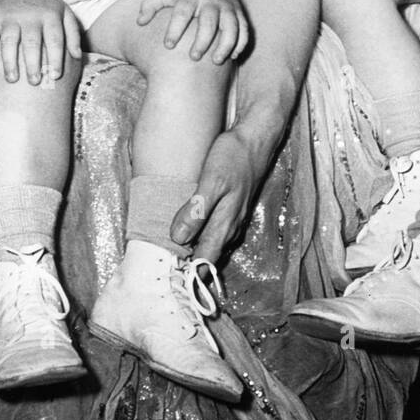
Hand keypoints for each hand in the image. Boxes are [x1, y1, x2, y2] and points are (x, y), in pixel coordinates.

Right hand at [0, 0, 81, 84]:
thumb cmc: (47, 6)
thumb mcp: (66, 14)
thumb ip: (73, 35)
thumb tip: (77, 57)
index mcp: (51, 16)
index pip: (55, 39)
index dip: (55, 58)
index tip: (55, 76)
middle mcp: (31, 16)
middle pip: (32, 42)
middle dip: (33, 64)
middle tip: (35, 82)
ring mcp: (11, 17)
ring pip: (9, 40)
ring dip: (10, 61)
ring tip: (12, 79)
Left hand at [136, 0, 248, 62]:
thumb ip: (150, 5)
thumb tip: (140, 22)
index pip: (182, 12)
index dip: (175, 29)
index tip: (168, 45)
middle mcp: (210, 1)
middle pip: (209, 21)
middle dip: (202, 41)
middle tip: (193, 58)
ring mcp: (227, 7)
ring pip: (231, 26)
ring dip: (225, 44)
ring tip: (216, 61)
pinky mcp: (239, 13)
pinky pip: (244, 29)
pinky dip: (241, 43)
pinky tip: (232, 57)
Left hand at [169, 125, 270, 263]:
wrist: (256, 139)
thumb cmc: (233, 157)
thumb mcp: (212, 182)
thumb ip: (197, 211)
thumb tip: (178, 238)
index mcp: (225, 225)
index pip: (205, 261)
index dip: (188, 274)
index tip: (167, 279)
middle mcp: (231, 227)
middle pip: (208, 256)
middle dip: (188, 266)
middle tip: (163, 270)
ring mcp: (234, 218)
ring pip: (212, 244)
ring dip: (194, 252)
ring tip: (170, 255)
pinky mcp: (232, 208)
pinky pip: (215, 231)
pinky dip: (201, 237)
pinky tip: (189, 230)